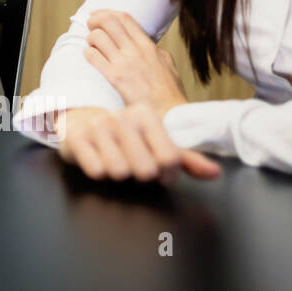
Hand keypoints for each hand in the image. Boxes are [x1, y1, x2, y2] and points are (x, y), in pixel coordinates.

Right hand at [57, 105, 220, 183]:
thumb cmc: (124, 137)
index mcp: (145, 115)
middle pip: (146, 169)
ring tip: (114, 160)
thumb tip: (215, 173)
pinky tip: (97, 159)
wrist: (80, 121)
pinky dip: (98, 172)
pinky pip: (96, 171)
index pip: (170, 158)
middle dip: (141, 175)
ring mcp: (98, 127)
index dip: (167, 174)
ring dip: (118, 174)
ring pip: (120, 171)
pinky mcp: (76, 138)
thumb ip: (185, 159)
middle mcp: (122, 118)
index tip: (159, 171)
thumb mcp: (155, 142)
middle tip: (134, 165)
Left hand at [84, 9, 188, 118]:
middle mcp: (136, 50)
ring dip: (91, 39)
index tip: (98, 14)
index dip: (108, 13)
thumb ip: (153, 50)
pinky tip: (90, 57)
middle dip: (94, 20)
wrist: (170, 114)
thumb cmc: (169, 93)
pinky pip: (93, 56)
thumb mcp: (166, 64)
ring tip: (92, 46)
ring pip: (97, 37)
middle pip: (108, 22)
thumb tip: (142, 42)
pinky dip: (88, 53)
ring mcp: (124, 63)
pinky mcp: (114, 77)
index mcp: (149, 46)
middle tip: (89, 25)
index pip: (125, 18)